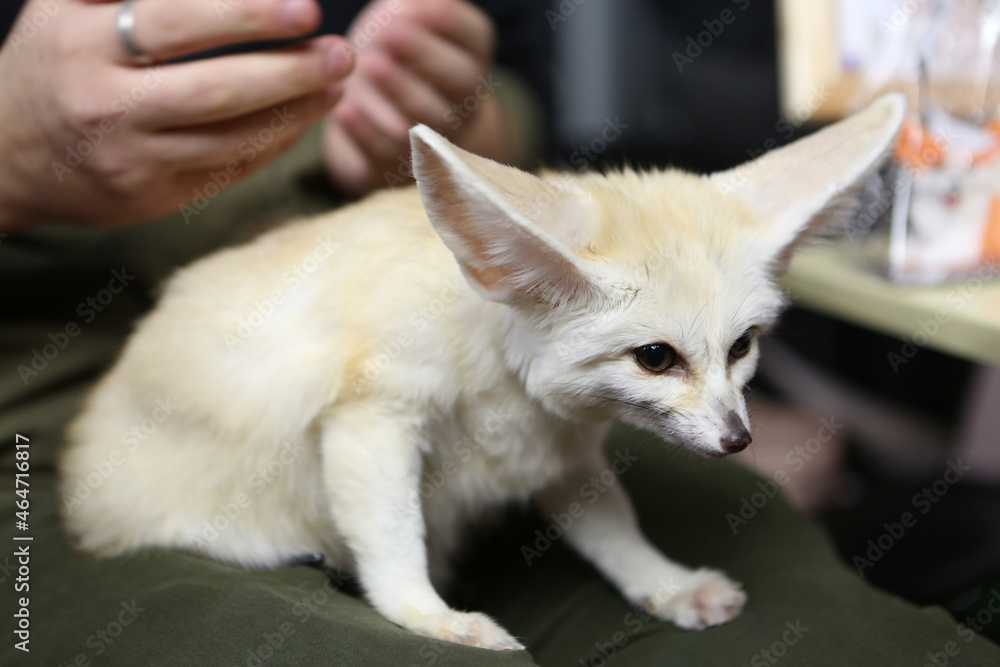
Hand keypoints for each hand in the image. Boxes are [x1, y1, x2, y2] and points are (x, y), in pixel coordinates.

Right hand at [0, 0, 354, 229]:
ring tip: (336, 85)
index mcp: (84, 42)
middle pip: (215, 89)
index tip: (304, 10)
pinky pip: (228, 170)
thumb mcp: (72, 6)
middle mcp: (106, 105)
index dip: (246, 15)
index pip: (177, 23)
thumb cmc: (56, 64)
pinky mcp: (152, 197)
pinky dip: (273, 143)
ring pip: (231, 139)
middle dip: (290, 71)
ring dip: (295, 113)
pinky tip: (303, 118)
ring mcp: (132, 159)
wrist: (6, 157)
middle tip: (343, 53)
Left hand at [323, 0, 506, 197]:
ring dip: (398, 93)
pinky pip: (389, 155)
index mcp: (470, 58)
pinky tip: (344, 109)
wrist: (370, 114)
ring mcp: (436, 140)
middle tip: (387, 34)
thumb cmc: (388, 53)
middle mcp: (463, 103)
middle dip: (422, 55)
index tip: (405, 8)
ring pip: (428, 121)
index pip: (475, 37)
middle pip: (459, 82)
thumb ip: (411, 6)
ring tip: (365, 67)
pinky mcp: (399, 168)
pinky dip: (366, 133)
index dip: (444, 20)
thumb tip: (405, 5)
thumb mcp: (402, 19)